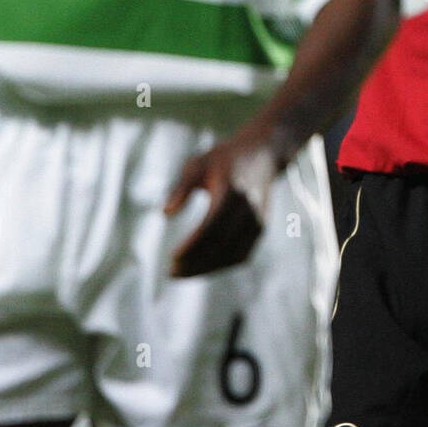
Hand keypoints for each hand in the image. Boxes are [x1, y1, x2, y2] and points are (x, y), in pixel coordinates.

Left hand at [164, 135, 278, 277]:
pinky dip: (221, 265)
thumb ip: (181, 188)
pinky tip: (201, 266)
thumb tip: (165, 214)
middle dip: (195, 263)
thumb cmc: (223, 159)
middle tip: (171, 272)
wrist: (262, 153)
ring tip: (182, 272)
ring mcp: (258, 221)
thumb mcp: (198, 164)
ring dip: (207, 269)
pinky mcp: (261, 229)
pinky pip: (241, 255)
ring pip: (232, 256)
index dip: (192, 247)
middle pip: (221, 246)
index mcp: (231, 192)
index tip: (171, 259)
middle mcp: (248, 209)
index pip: (210, 228)